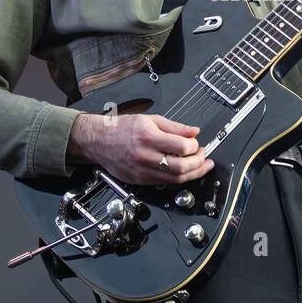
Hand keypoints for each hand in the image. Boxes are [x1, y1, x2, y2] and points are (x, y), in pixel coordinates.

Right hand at [69, 113, 214, 184]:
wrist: (98, 141)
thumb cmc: (121, 128)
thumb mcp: (149, 119)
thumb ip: (174, 126)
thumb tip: (194, 131)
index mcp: (148, 136)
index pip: (181, 146)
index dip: (194, 146)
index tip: (197, 143)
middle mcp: (145, 155)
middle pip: (180, 166)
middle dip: (198, 163)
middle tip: (203, 156)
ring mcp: (142, 170)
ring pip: (175, 179)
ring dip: (193, 174)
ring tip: (201, 166)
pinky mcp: (140, 180)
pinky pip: (165, 183)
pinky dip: (178, 179)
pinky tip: (185, 172)